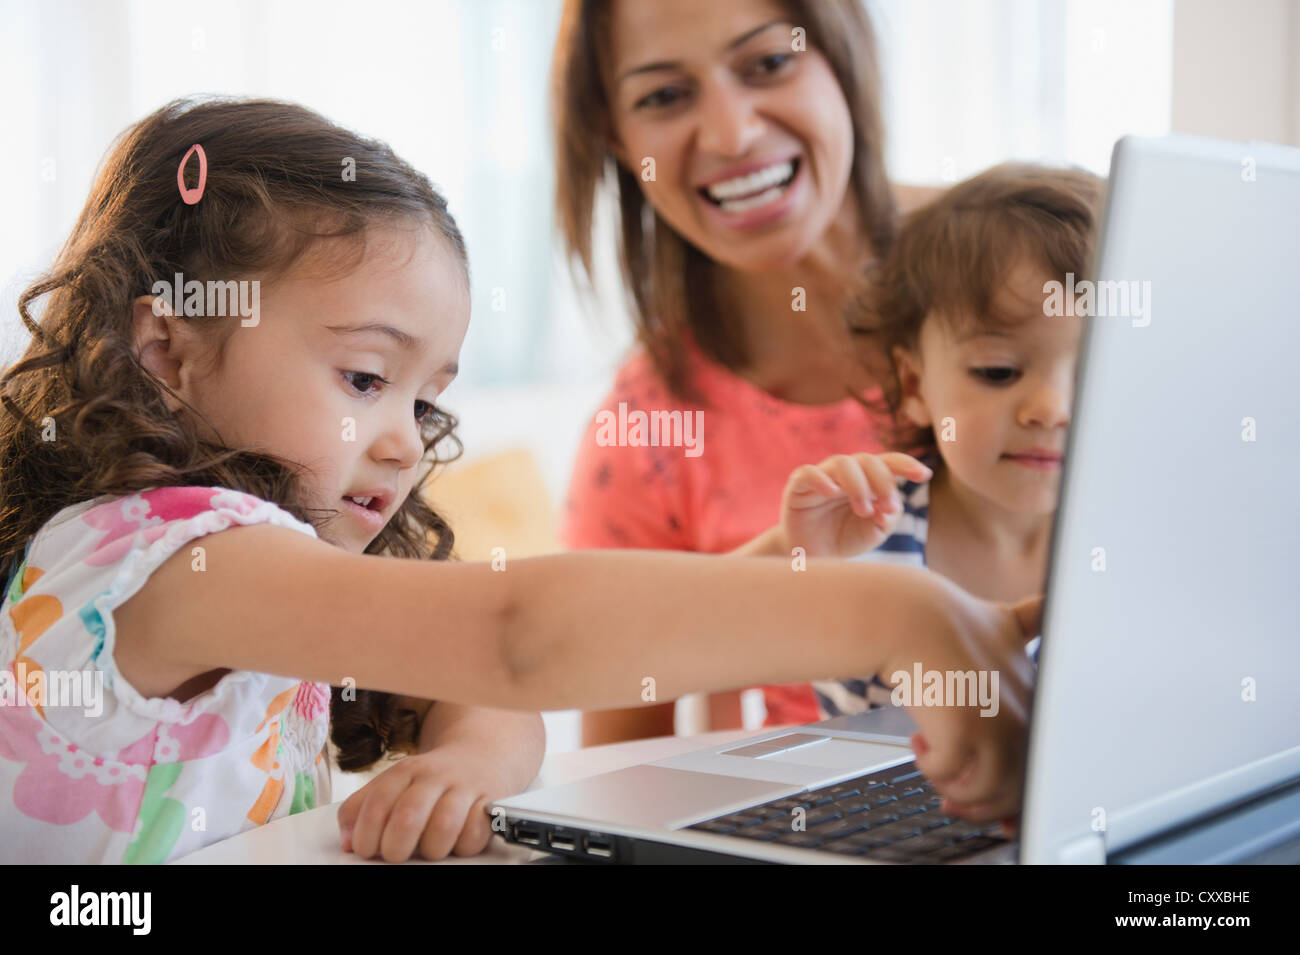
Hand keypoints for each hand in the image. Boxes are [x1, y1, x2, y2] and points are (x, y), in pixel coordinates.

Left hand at [337, 744, 510, 861]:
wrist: (480, 756)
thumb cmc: (431, 781)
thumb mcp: (393, 783)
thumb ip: (362, 809)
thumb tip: (348, 842)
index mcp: (405, 771)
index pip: (377, 804)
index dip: (366, 835)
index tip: (367, 849)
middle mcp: (435, 776)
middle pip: (408, 817)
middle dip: (395, 847)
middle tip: (395, 854)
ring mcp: (465, 788)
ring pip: (443, 827)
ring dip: (431, 849)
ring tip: (428, 849)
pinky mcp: (490, 803)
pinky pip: (475, 833)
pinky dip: (463, 846)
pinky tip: (456, 841)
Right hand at [781, 452, 932, 557]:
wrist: (813, 556)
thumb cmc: (845, 539)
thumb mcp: (874, 532)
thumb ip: (887, 517)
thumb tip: (888, 507)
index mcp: (867, 479)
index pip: (888, 463)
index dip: (907, 464)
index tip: (924, 475)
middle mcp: (846, 472)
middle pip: (868, 460)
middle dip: (882, 482)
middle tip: (886, 508)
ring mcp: (822, 476)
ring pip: (842, 463)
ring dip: (858, 485)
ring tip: (863, 511)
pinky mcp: (798, 486)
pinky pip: (808, 472)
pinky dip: (821, 479)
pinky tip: (832, 492)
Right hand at [881, 584, 1042, 827]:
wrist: (909, 617)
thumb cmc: (946, 621)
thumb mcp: (1003, 620)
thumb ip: (1031, 621)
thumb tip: (1048, 604)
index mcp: (1035, 698)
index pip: (1041, 761)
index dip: (1017, 790)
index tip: (996, 805)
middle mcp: (1023, 715)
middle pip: (1015, 786)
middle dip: (981, 804)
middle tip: (951, 799)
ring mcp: (995, 726)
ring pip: (986, 790)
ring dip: (955, 791)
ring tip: (933, 768)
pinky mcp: (961, 733)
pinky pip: (947, 775)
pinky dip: (930, 768)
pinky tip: (918, 744)